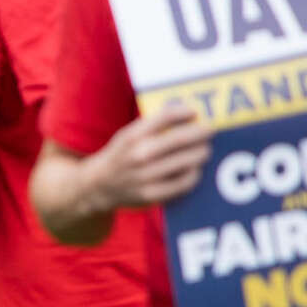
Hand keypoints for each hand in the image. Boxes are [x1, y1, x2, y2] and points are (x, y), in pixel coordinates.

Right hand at [86, 104, 214, 212]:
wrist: (97, 186)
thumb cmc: (120, 155)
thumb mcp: (128, 135)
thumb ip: (153, 125)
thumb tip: (188, 115)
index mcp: (132, 136)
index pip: (166, 116)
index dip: (185, 112)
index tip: (195, 112)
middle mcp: (139, 155)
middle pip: (182, 139)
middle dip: (201, 133)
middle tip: (209, 131)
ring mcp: (146, 176)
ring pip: (188, 161)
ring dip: (201, 153)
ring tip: (204, 150)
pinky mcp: (152, 194)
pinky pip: (184, 183)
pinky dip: (194, 174)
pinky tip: (193, 169)